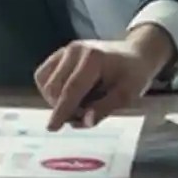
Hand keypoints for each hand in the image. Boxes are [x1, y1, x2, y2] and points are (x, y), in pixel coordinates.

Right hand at [34, 25, 174, 131]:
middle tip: (83, 115)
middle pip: (55, 87)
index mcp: (93, 58)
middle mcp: (74, 50)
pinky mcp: (59, 54)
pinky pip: (43, 75)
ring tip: (78, 104)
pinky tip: (67, 95)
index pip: (71, 89)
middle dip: (64, 108)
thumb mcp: (128, 95)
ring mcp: (64, 50)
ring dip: (55, 99)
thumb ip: (105, 108)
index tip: (52, 128)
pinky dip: (50, 90)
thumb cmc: (133, 76)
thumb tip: (84, 122)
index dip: (61, 110)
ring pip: (45, 82)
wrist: (134, 54)